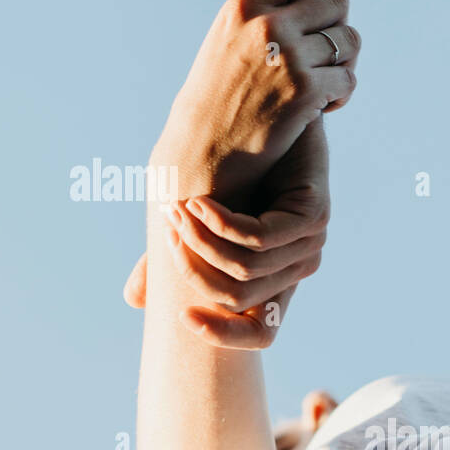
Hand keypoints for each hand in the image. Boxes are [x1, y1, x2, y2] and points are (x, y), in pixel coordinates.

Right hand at [125, 119, 329, 348]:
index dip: (224, 335)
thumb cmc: (231, 169)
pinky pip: (256, 237)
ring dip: (198, 240)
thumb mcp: (197, 221)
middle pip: (236, 299)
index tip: (182, 318)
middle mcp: (297, 268)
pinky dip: (219, 223)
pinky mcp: (314, 216)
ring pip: (242, 267)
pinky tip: (197, 201)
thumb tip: (135, 300)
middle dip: (190, 268)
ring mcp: (310, 243)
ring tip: (174, 207)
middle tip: (166, 228)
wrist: (270, 113)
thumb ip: (175, 256)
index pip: (263, 334)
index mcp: (276, 278)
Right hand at [152, 0, 357, 207]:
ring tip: (323, 81)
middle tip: (325, 50)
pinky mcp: (305, 92)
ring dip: (344, 61)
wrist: (201, 151)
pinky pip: (348, 79)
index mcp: (244, 5)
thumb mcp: (228, 38)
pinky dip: (341, 94)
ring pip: (348, 40)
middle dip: (338, 23)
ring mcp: (287, 57)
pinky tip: (322, 107)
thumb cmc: (217, 95)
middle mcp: (266, 24)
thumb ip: (264, 10)